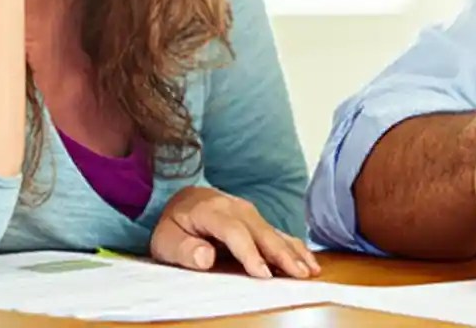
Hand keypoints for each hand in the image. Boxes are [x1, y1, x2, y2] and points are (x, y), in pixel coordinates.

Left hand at [151, 186, 320, 279]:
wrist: (185, 201)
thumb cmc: (176, 225)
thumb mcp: (165, 240)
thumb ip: (183, 249)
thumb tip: (204, 258)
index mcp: (211, 210)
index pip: (234, 232)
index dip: (249, 253)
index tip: (262, 274)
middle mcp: (236, 208)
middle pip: (261, 232)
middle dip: (281, 254)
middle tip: (298, 274)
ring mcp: (250, 213)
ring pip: (274, 233)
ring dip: (294, 252)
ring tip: (309, 270)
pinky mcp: (258, 221)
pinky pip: (279, 234)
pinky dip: (295, 247)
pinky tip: (308, 261)